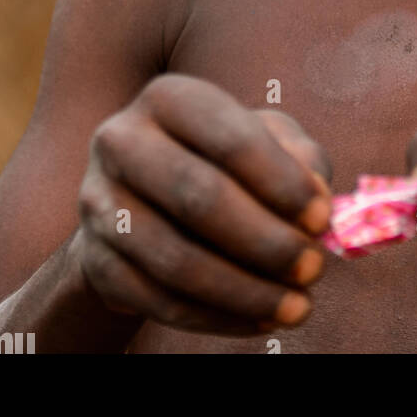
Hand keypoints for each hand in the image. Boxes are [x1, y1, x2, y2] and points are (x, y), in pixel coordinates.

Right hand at [74, 75, 331, 334]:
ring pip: (176, 260)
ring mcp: (99, 203)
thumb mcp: (266, 140)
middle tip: (314, 269)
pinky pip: (158, 301)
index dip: (281, 181)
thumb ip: (301, 159)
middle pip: (198, 197)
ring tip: (298, 306)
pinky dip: (217, 318)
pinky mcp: (94, 261)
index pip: (229, 138)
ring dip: (246, 291)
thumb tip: (318, 201)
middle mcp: (121, 142)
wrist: (142, 200)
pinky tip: (260, 318)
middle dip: (266, 240)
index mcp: (169, 98)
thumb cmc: (223, 161)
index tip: (322, 218)